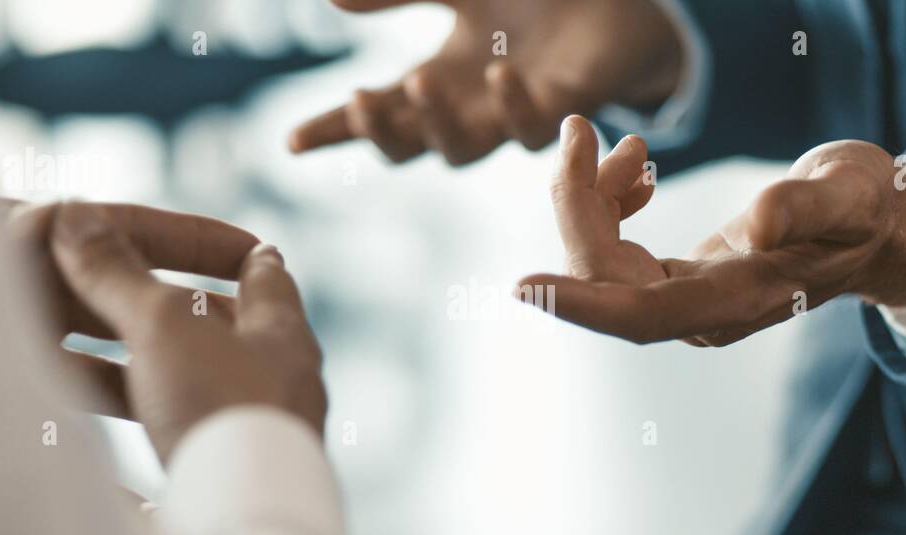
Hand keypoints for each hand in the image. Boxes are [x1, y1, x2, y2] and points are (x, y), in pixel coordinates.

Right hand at [48, 208, 326, 460]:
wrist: (246, 518)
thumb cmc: (221, 404)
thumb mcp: (163, 324)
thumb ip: (118, 274)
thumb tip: (77, 214)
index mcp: (284, 332)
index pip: (265, 272)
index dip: (233, 249)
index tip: (212, 240)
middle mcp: (285, 379)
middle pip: (234, 329)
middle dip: (188, 311)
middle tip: (143, 295)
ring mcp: (264, 429)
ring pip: (207, 382)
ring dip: (161, 365)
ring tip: (111, 354)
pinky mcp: (236, 474)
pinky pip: (190, 429)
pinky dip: (155, 414)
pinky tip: (129, 421)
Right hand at [288, 0, 681, 164]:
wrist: (614, 8)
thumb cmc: (531, 4)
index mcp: (436, 83)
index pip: (373, 116)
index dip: (333, 132)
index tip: (292, 141)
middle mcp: (468, 111)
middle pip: (411, 147)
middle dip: (381, 130)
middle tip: (359, 99)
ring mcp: (512, 118)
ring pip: (465, 149)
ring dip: (439, 123)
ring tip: (420, 80)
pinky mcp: (563, 112)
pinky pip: (533, 128)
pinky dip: (514, 106)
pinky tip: (500, 75)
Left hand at [517, 116, 905, 345]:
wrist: (873, 225)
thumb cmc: (866, 208)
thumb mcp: (852, 196)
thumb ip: (807, 209)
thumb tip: (759, 224)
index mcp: (736, 302)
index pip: (642, 314)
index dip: (582, 302)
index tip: (524, 286)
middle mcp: (698, 314)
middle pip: (605, 275)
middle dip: (576, 202)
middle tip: (580, 129)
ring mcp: (682, 301)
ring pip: (600, 260)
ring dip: (590, 196)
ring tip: (629, 146)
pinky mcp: (672, 280)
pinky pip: (613, 249)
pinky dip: (607, 202)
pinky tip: (635, 171)